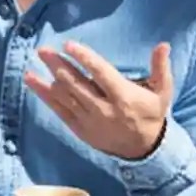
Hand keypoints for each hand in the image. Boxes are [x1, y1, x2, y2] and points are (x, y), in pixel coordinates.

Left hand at [24, 41, 173, 159]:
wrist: (143, 150)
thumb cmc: (151, 114)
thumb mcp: (162, 93)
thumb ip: (161, 68)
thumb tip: (163, 45)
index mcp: (123, 96)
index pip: (100, 73)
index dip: (84, 58)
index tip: (69, 45)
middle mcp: (104, 108)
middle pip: (77, 83)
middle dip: (58, 65)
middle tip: (44, 50)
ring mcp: (89, 120)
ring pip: (65, 96)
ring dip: (47, 79)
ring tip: (34, 63)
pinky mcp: (79, 128)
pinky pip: (59, 110)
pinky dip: (44, 95)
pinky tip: (32, 81)